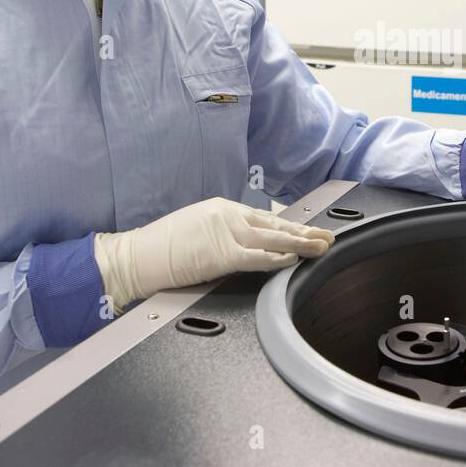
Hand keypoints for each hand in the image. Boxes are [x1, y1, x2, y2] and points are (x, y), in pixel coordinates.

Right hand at [94, 197, 334, 310]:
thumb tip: (245, 244)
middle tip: (327, 236)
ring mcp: (226, 233)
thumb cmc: (161, 246)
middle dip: (304, 231)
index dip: (289, 225)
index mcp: (222, 208)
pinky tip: (294, 258)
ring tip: (321, 247)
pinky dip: (278, 257)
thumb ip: (223, 232)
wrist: (138, 255)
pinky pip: (258, 256)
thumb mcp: (197, 228)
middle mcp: (228, 215)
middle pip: (275, 224)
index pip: (264, 218)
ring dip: (301, 243)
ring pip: (273, 238)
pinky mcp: (223, 254)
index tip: (307, 229)